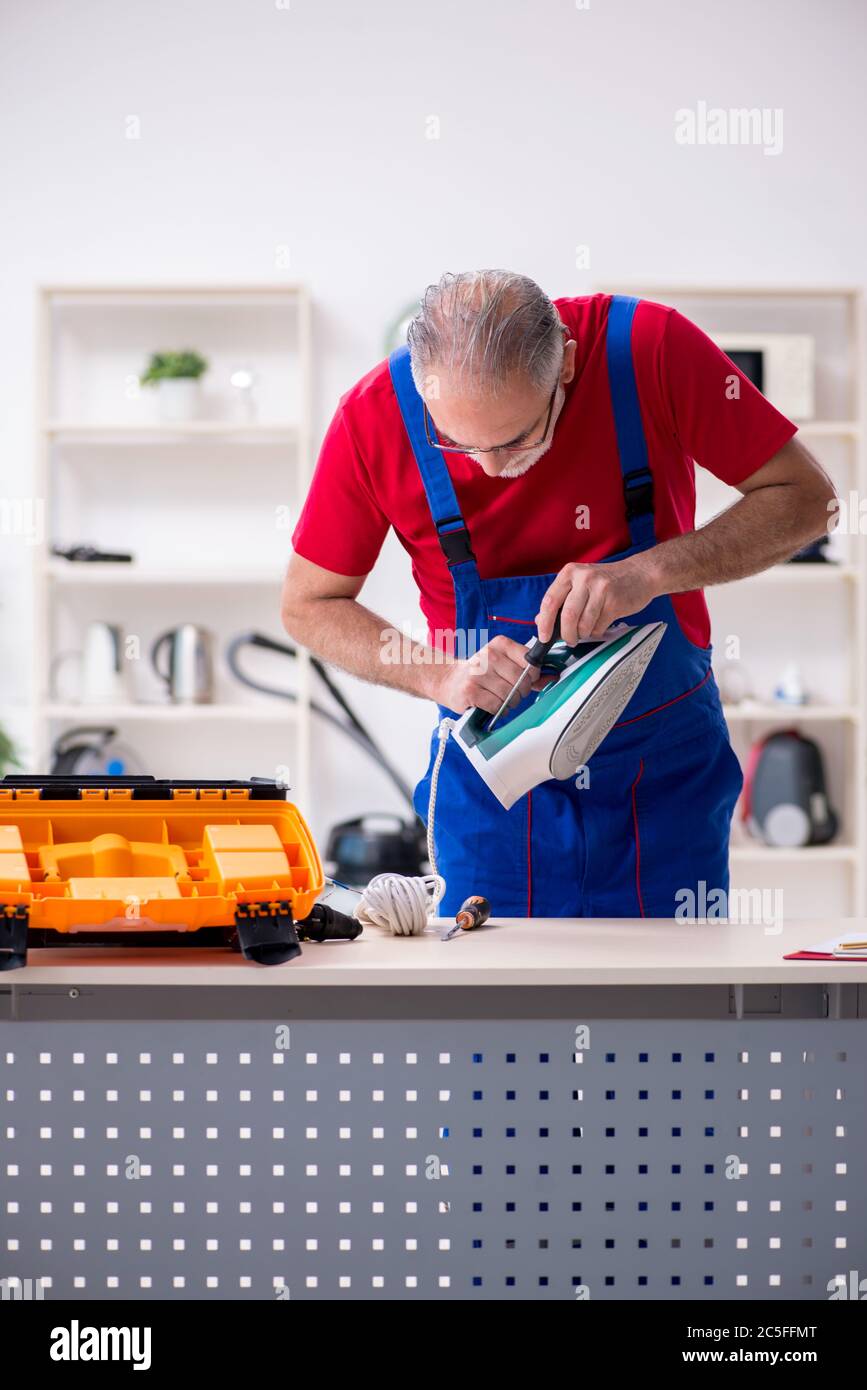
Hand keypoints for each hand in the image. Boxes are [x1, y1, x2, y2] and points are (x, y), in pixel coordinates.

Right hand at [434, 634, 547, 715]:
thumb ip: (526, 670)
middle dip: (521, 691)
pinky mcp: (470, 691)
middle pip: (520, 679)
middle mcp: (488, 655)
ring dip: (509, 702)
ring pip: (509, 694)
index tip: (527, 680)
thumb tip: (551, 677)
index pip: (528, 660)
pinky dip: (498, 709)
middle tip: (513, 693)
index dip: (532, 674)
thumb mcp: (502, 664)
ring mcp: (477, 673)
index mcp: (499, 645)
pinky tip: (492, 705)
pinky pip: (496, 704)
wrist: (448, 680)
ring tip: (501, 699)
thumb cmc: (479, 673)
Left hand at [536, 556, 658, 644]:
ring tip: (585, 631)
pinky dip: (596, 631)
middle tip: (568, 640)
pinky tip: (599, 624)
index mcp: (569, 573)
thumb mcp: (579, 584)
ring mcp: (601, 589)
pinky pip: (598, 626)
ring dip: (582, 634)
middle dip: (566, 634)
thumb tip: (540, 620)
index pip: (550, 601)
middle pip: (567, 616)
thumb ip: (560, 600)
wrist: (639, 574)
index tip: (544, 637)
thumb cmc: (606, 581)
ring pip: (583, 624)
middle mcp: (584, 578)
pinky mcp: (614, 601)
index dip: (544, 623)